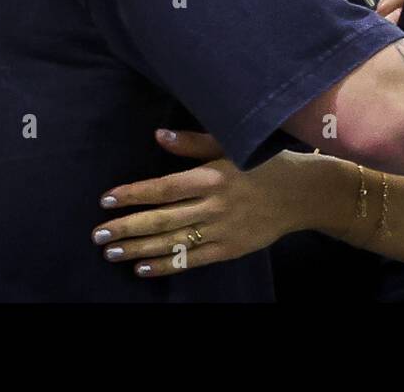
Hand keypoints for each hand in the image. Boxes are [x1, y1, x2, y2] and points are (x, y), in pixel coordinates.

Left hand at [91, 130, 305, 277]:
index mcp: (213, 176)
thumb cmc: (266, 162)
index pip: (164, 187)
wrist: (305, 193)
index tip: (107, 200)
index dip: (134, 194)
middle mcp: (215, 205)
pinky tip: (142, 267)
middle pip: (162, 218)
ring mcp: (222, 230)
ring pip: (173, 241)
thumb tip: (159, 135)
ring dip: (139, 248)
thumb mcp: (232, 144)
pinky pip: (193, 260)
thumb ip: (194, 142)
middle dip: (127, 227)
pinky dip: (167, 264)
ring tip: (111, 251)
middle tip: (98, 233)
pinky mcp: (230, 248)